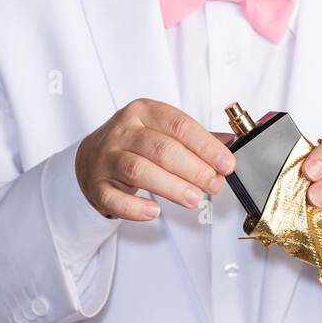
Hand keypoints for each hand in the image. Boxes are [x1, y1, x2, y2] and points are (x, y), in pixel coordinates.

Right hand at [76, 98, 236, 221]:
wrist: (90, 157)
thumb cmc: (135, 143)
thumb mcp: (162, 130)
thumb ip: (196, 138)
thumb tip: (230, 143)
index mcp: (143, 111)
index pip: (178, 125)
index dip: (206, 146)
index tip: (226, 163)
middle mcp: (123, 131)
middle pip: (161, 149)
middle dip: (193, 168)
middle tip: (214, 184)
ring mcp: (107, 157)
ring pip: (139, 170)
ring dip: (171, 186)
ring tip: (193, 198)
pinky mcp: (97, 185)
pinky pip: (114, 198)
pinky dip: (134, 207)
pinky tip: (154, 211)